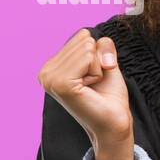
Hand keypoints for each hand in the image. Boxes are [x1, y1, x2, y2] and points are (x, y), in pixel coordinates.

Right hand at [37, 29, 133, 158]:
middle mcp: (45, 72)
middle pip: (84, 39)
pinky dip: (97, 72)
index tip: (92, 78)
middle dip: (97, 61)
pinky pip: (89, 57)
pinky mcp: (60, 83)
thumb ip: (101, 44)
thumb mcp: (105, 61)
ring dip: (97, 68)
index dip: (96, 55)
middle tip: (93, 84)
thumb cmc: (109, 96)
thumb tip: (93, 41)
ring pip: (87, 47)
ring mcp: (50, 78)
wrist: (114, 123)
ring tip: (91, 88)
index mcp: (51, 66)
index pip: (81, 35)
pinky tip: (89, 89)